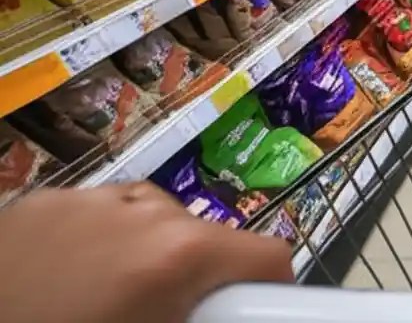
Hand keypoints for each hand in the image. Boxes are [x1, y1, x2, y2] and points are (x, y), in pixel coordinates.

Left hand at [0, 183, 293, 322]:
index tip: (245, 313)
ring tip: (107, 298)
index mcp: (180, 252)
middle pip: (204, 237)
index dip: (268, 292)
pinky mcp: (41, 201)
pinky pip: (95, 215)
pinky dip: (95, 244)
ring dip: (145, 254)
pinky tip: (64, 281)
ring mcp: (88, 200)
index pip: (269, 257)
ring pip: (149, 221)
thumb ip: (200, 314)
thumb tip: (224, 311)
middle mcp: (145, 210)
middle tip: (160, 313)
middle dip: (194, 276)